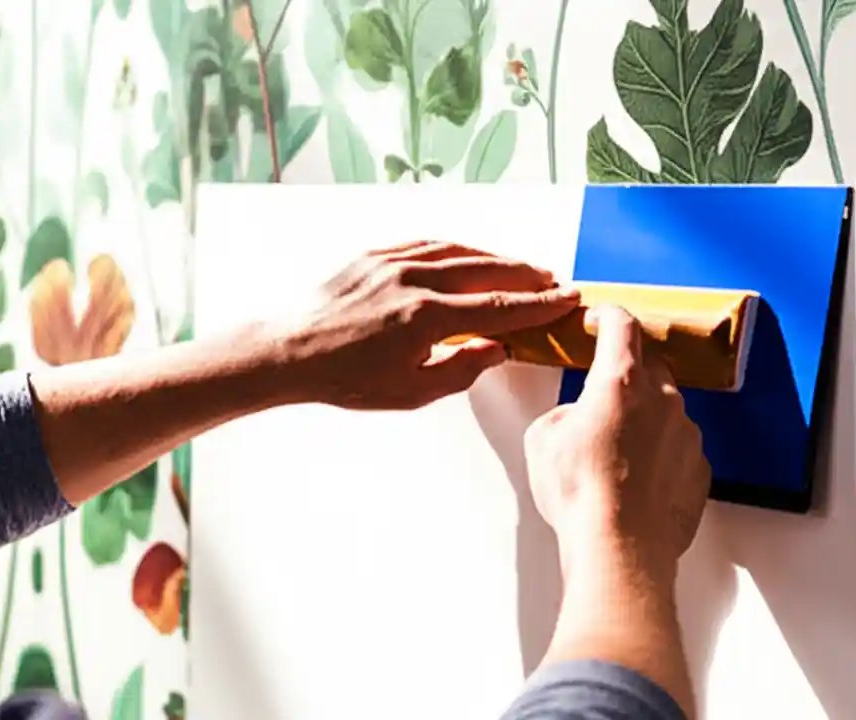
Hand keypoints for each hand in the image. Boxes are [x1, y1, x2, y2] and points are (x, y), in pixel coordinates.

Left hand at [276, 240, 579, 409]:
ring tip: (521, 268)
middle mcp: (414, 281)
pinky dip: (459, 248)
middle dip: (526, 276)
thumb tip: (497, 349)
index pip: (499, 307)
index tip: (566, 300)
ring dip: (497, 258)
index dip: (539, 304)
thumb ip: (463, 369)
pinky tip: (473, 255)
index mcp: (427, 318)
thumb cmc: (345, 378)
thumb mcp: (411, 392)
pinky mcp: (375, 255)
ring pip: (461, 251)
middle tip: (552, 280)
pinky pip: (429, 244)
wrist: (290, 352)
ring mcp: (394, 262)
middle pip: (488, 270)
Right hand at [524, 304, 710, 576]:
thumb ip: (564, 413)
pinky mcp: (700, 470)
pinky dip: (661, 457)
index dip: (608, 317)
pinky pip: (680, 450)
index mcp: (622, 380)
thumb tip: (576, 420)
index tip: (602, 318)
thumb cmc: (581, 494)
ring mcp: (687, 434)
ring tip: (615, 455)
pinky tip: (637, 481)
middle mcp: (663, 399)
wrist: (620, 548)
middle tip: (604, 395)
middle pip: (650, 367)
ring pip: (667, 411)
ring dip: (645, 422)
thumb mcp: (543, 439)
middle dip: (628, 375)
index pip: (622, 326)